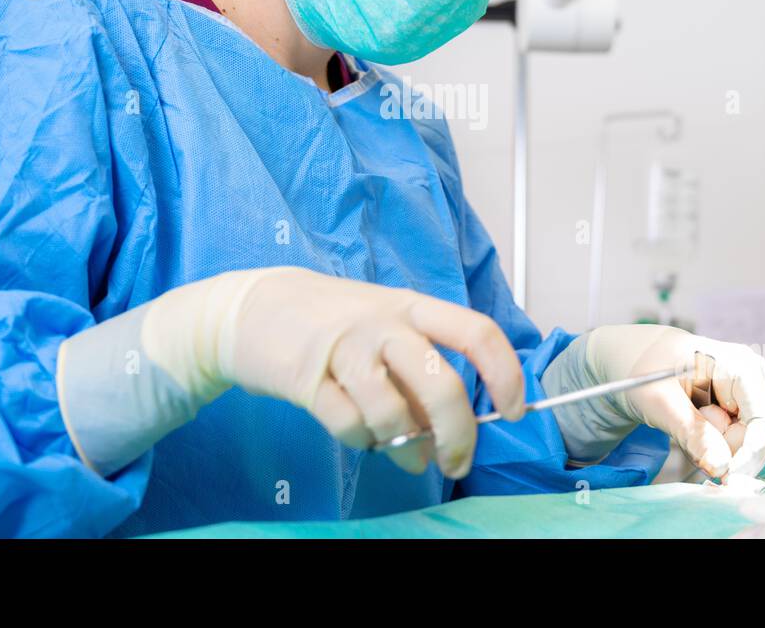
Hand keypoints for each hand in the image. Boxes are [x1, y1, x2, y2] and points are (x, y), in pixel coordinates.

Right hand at [213, 267, 525, 477]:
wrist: (250, 308)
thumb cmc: (331, 319)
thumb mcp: (384, 325)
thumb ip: (420, 369)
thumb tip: (455, 427)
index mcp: (411, 306)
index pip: (476, 332)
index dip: (505, 374)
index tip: (514, 409)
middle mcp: (383, 324)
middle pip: (441, 385)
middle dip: (458, 435)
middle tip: (457, 459)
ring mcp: (344, 350)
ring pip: (394, 415)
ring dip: (404, 446)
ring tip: (399, 448)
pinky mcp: (308, 379)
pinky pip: (351, 428)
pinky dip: (363, 442)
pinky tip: (359, 433)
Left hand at [587, 324, 764, 478]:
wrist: (631, 359)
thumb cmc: (641, 369)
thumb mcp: (660, 402)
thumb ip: (693, 434)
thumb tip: (722, 469)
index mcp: (740, 365)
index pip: (764, 423)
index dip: (749, 456)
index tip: (723, 480)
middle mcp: (751, 378)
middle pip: (753, 438)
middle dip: (720, 449)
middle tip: (682, 431)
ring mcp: (744, 393)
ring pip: (740, 444)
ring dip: (710, 446)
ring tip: (681, 419)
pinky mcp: (735, 407)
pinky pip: (729, 441)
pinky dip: (708, 444)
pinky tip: (688, 424)